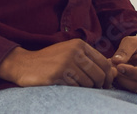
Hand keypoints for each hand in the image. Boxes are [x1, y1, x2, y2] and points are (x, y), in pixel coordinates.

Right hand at [0, 39, 115, 87]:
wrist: (24, 64)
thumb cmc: (50, 60)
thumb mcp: (69, 53)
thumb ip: (88, 59)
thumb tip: (112, 71)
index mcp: (79, 44)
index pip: (104, 62)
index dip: (108, 76)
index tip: (107, 84)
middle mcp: (75, 51)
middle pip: (98, 74)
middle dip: (100, 85)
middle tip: (96, 90)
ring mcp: (66, 62)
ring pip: (87, 82)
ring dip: (86, 89)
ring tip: (78, 87)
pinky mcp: (58, 74)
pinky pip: (75, 87)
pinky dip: (74, 91)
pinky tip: (67, 88)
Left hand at [110, 35, 136, 92]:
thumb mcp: (133, 41)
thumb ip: (125, 50)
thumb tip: (115, 61)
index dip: (131, 72)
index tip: (118, 67)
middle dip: (123, 78)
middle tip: (112, 68)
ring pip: (134, 89)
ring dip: (121, 81)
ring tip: (114, 70)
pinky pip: (132, 90)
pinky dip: (122, 83)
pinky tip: (117, 74)